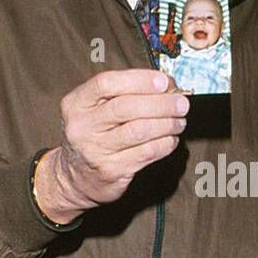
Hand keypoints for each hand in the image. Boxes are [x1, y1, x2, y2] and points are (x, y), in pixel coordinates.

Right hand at [35, 69, 188, 219]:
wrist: (76, 177)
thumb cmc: (94, 136)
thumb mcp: (96, 109)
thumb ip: (125, 93)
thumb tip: (167, 86)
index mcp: (76, 104)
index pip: (105, 83)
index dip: (138, 80)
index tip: (163, 81)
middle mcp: (82, 126)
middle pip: (125, 107)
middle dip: (160, 103)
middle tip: (181, 103)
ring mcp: (95, 150)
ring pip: (139, 131)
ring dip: (167, 124)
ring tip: (179, 121)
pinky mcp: (112, 170)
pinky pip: (147, 152)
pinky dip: (165, 143)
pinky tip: (171, 139)